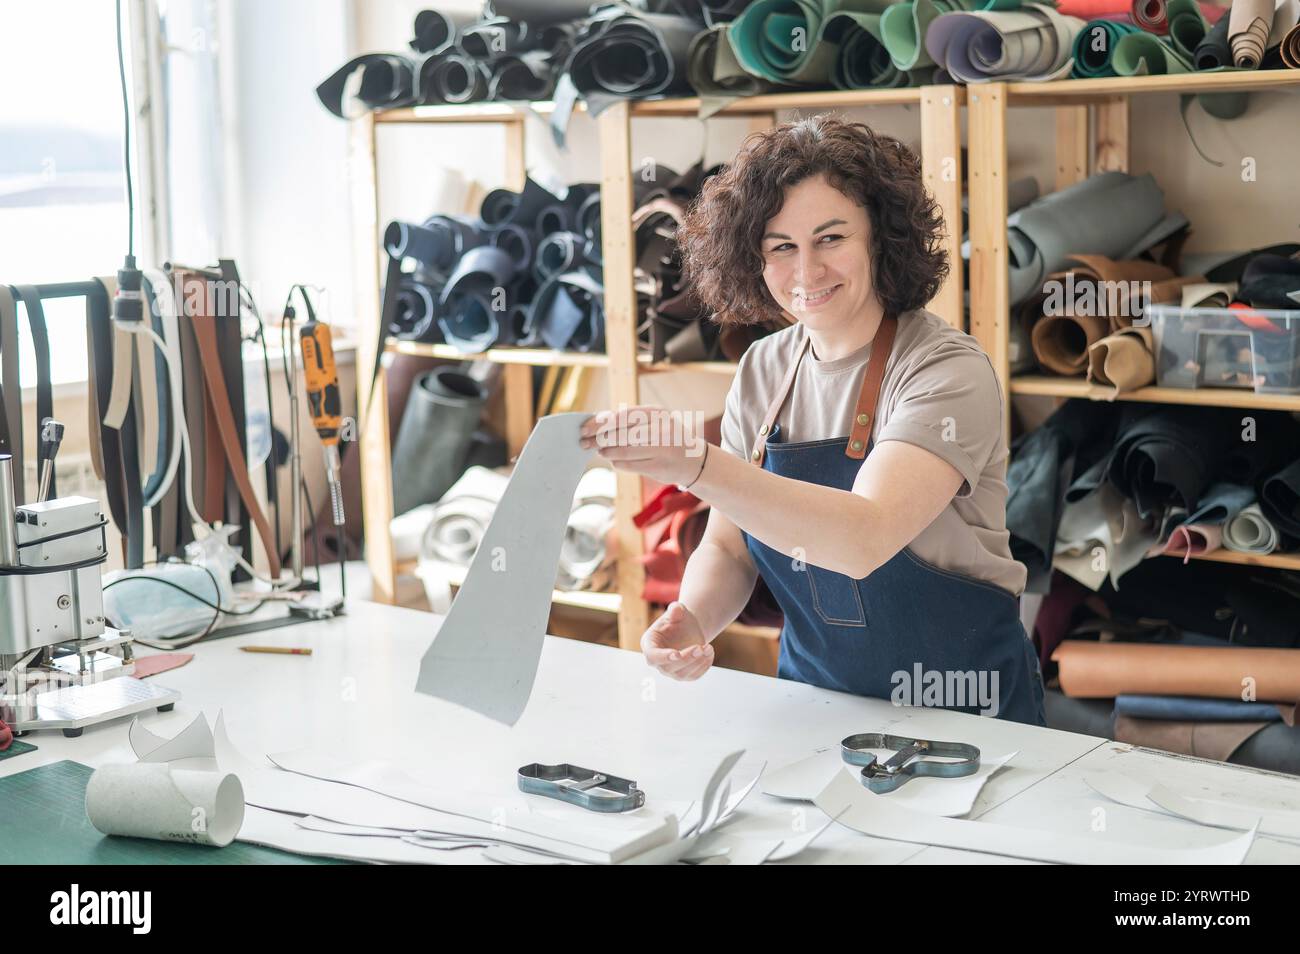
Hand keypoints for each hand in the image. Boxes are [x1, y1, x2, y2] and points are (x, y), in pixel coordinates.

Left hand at [580, 406, 708, 486]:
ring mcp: (661, 448)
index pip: (621, 416)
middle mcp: (660, 428)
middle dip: (598, 438)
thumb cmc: (666, 438)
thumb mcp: (653, 422)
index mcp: (656, 413)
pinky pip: (629, 465)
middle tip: (585, 443)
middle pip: (620, 433)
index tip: (584, 428)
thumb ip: (628, 421)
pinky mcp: (659, 467)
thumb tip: (596, 422)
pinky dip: (617, 463)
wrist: (694, 460)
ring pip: (623, 450)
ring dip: (606, 452)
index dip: (599, 423)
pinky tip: (613, 460)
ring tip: (601, 451)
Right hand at [641, 601, 713, 680]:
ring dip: (697, 663)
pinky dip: (703, 666)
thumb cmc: (678, 619)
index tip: (677, 654)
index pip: (652, 656)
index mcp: (649, 644)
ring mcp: (670, 670)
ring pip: (681, 674)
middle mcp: (657, 661)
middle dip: (686, 658)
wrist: (688, 628)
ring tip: (708, 648)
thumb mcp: (677, 611)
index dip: (663, 656)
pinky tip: (709, 653)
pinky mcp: (684, 675)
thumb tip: (676, 608)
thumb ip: (675, 609)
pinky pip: (693, 676)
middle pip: (668, 667)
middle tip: (700, 647)